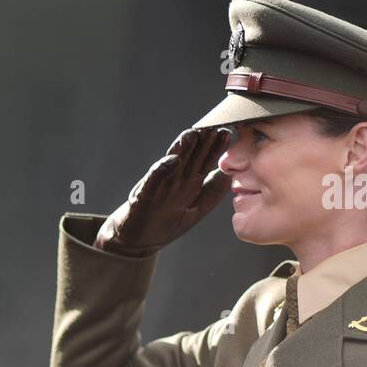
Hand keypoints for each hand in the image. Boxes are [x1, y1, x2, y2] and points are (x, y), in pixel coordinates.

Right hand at [94, 127, 232, 256]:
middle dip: (203, 142)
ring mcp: (160, 185)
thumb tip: (229, 174)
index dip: (217, 148)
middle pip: (191, 156)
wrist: (136, 241)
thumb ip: (212, 193)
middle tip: (216, 126)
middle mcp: (175, 179)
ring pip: (174, 163)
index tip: (230, 134)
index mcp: (190, 182)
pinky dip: (163, 169)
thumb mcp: (196, 209)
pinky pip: (154, 180)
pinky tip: (172, 160)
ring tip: (193, 134)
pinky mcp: (145, 195)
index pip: (206, 160)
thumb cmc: (165, 224)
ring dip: (182, 148)